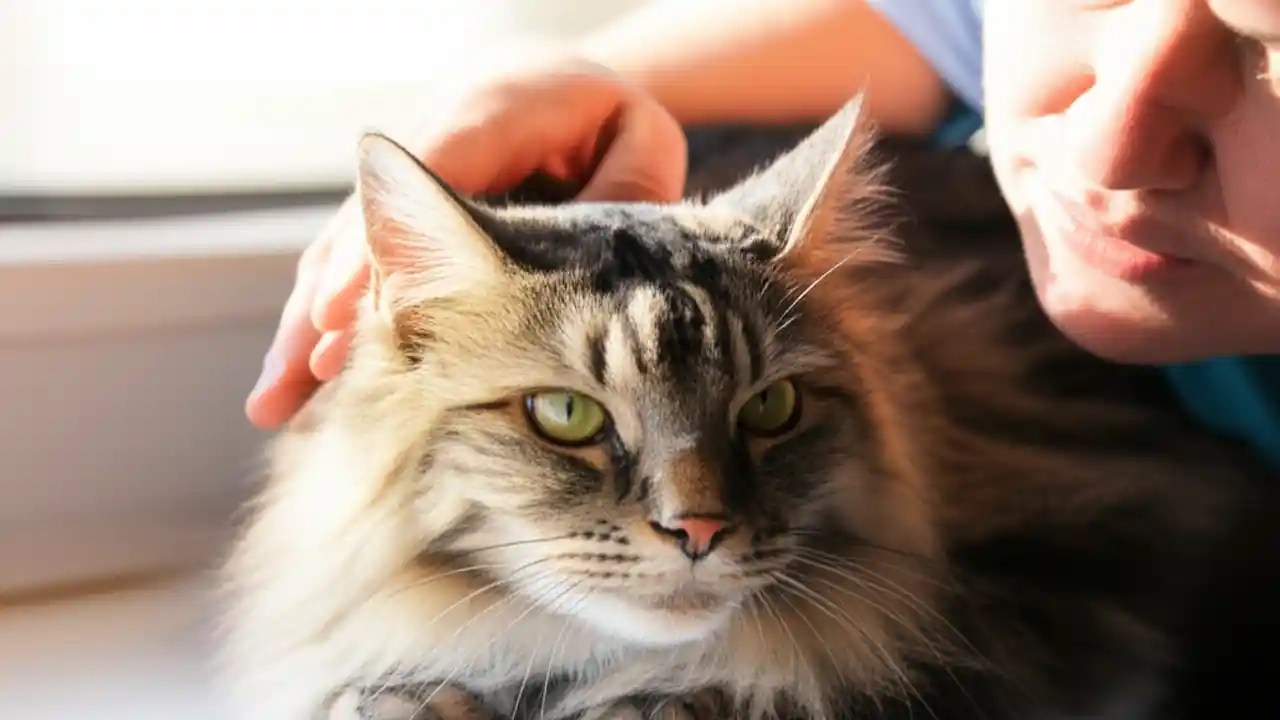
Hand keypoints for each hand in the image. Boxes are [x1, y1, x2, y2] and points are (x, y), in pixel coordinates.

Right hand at [245, 55, 687, 428]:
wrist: (565, 91)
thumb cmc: (612, 126)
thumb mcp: (641, 148)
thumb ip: (624, 200)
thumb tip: (602, 277)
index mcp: (495, 109)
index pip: (426, 177)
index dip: (377, 241)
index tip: (342, 307)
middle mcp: (433, 139)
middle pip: (363, 218)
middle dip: (327, 301)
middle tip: (300, 376)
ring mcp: (404, 177)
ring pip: (343, 246)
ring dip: (309, 323)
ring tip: (276, 400)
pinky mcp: (397, 212)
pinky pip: (352, 264)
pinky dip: (328, 320)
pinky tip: (303, 380)